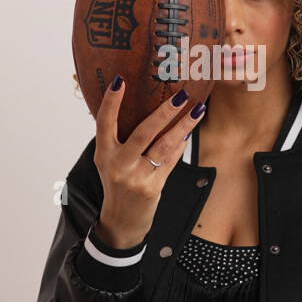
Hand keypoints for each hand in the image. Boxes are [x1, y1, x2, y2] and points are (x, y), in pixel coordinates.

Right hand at [92, 75, 206, 248]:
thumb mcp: (109, 160)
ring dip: (183, 127)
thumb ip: (119, 138)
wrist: (122, 220)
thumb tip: (145, 107)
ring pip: (164, 146)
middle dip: (164, 112)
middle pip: (143, 132)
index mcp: (103, 153)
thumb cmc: (117, 182)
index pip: (104, 123)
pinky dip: (179, 146)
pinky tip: (187, 134)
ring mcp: (136, 177)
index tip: (119, 81)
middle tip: (181, 95)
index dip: (111, 102)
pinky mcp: (152, 187)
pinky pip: (170, 161)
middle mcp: (118, 164)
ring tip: (198, 110)